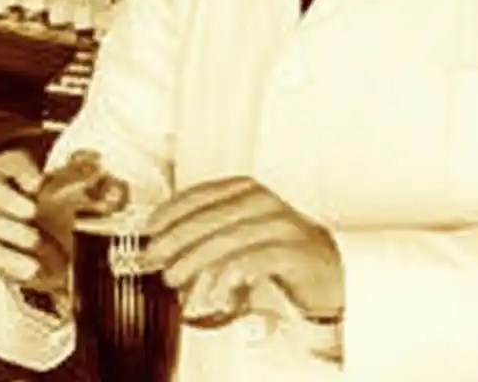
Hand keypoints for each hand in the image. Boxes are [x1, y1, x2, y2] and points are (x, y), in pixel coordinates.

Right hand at [0, 149, 128, 295]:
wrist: (58, 251)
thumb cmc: (62, 208)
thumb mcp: (80, 190)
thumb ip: (89, 177)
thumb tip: (97, 164)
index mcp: (13, 172)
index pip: (8, 162)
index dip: (20, 170)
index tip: (39, 183)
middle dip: (8, 198)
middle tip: (32, 211)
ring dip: (9, 230)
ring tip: (34, 240)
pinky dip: (12, 261)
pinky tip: (31, 267)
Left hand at [144, 177, 344, 320]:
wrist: (330, 273)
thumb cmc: (278, 256)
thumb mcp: (237, 239)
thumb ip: (206, 236)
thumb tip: (162, 249)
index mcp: (246, 192)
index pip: (200, 195)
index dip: (170, 211)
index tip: (148, 229)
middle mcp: (263, 203)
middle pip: (210, 217)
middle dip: (175, 239)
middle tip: (153, 259)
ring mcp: (282, 226)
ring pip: (229, 238)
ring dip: (195, 259)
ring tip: (174, 278)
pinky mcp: (297, 253)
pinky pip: (258, 259)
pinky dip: (231, 271)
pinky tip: (214, 285)